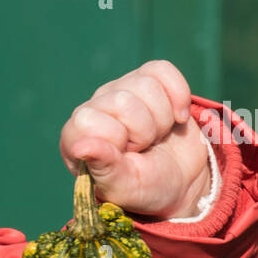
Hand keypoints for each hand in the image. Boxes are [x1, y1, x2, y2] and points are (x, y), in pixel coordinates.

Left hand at [60, 61, 211, 218]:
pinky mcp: (146, 80)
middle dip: (144, 131)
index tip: (125, 157)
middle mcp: (93, 108)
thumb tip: (80, 146)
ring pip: (146, 85)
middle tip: (143, 149)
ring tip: (156, 137)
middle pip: (123, 101)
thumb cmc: (146, 188)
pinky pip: (163, 70)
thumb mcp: (124, 187)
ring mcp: (119, 91)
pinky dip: (179, 94)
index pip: (90, 120)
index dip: (118, 140)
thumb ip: (103, 168)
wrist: (181, 182)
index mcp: (76, 137)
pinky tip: (177, 116)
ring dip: (162, 118)